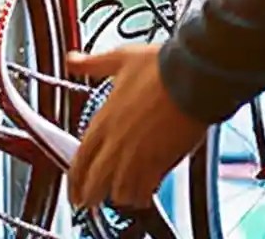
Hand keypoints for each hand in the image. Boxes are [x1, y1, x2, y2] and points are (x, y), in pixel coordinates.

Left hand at [66, 44, 208, 210]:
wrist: (192, 77)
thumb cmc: (160, 68)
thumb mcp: (119, 60)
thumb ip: (92, 64)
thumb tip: (73, 60)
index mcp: (104, 120)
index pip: (81, 159)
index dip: (74, 179)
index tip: (72, 188)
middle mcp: (118, 142)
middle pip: (95, 182)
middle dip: (89, 196)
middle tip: (87, 203)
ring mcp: (140, 154)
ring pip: (120, 190)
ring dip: (117, 196)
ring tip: (117, 198)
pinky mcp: (163, 161)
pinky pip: (146, 189)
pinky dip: (142, 195)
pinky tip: (142, 194)